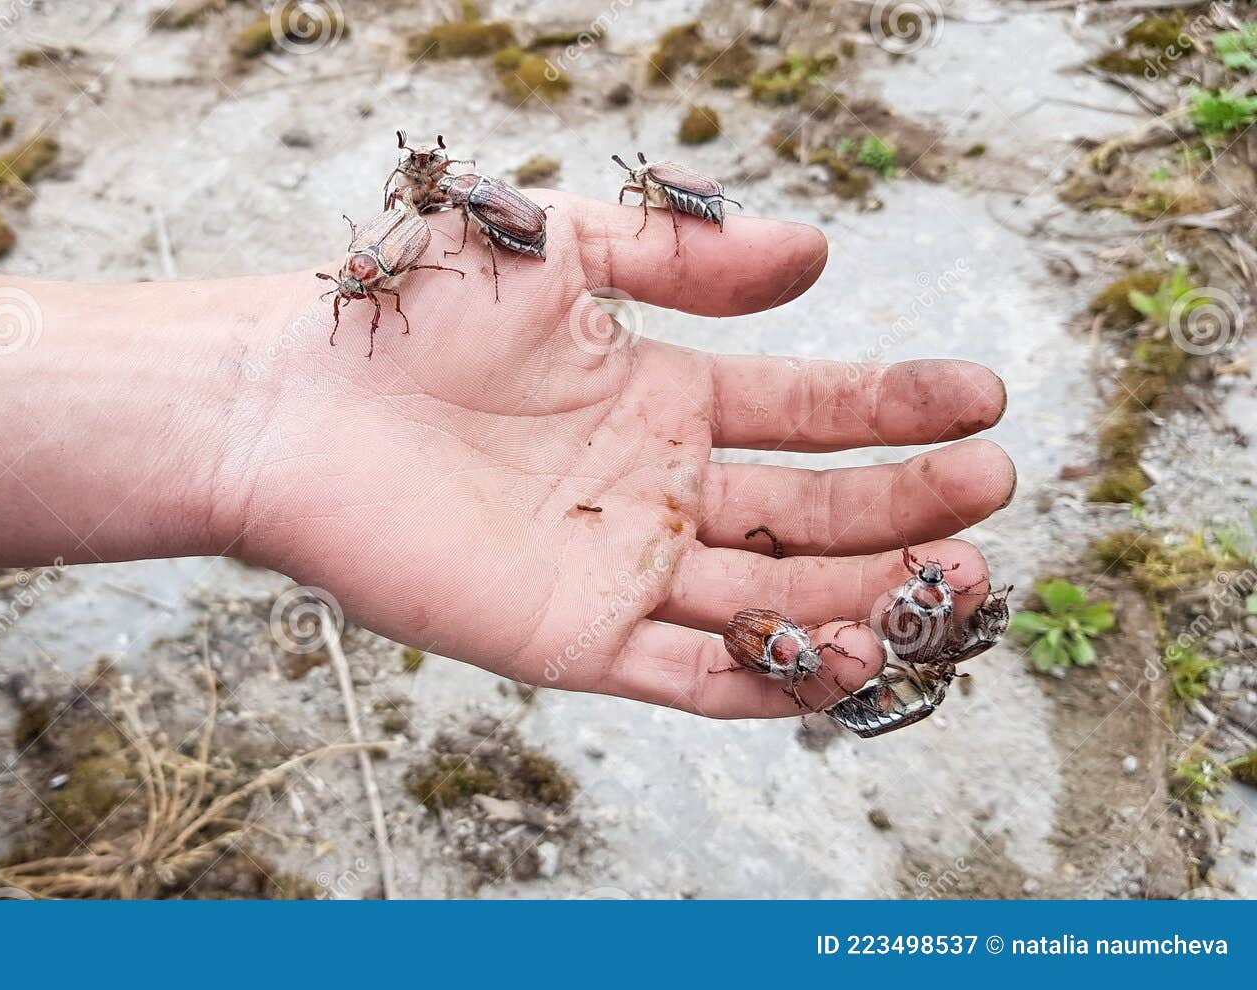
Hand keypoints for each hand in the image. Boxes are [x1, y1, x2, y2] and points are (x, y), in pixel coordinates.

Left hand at [225, 191, 1013, 717]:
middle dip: (905, 505)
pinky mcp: (571, 637)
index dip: (895, 406)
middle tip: (992, 491)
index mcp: (661, 397)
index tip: (981, 396)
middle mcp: (654, 489)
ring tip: (954, 583)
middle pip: (809, 511)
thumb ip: (684, 254)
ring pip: (770, 597)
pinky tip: (850, 659)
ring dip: (866, 597)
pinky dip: (769, 676)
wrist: (291, 403)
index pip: (806, 412)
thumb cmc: (407, 313)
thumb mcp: (562, 249)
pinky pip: (690, 673)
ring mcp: (618, 569)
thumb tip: (819, 253)